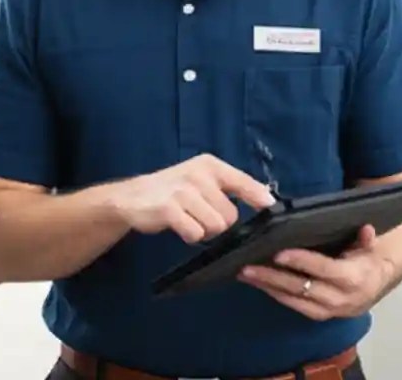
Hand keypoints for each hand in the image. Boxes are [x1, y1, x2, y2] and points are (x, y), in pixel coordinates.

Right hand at [109, 154, 276, 243]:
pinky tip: (179, 226)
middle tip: (198, 216)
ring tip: (188, 220)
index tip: (270, 205)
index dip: (257, 195)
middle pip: (230, 215)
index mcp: (210, 166)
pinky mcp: (169, 209)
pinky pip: (195, 233)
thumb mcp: (201, 180)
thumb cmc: (173, 190)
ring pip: (215, 226)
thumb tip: (265, 197)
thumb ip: (229, 187)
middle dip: (218, 223)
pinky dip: (190, 235)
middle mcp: (198, 175)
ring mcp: (183, 191)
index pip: (242, 181)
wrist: (132, 197)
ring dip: (204, 231)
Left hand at [237, 225, 394, 320]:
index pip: (323, 269)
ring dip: (267, 287)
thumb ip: (365, 239)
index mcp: (352, 278)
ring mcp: (327, 310)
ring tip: (245, 274)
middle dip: (273, 278)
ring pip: (292, 300)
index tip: (278, 253)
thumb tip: (366, 228)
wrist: (376, 286)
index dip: (301, 261)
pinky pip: (293, 305)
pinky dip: (274, 294)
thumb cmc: (367, 259)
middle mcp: (338, 299)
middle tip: (248, 267)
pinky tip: (258, 283)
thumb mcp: (370, 247)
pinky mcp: (318, 316)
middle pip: (301, 288)